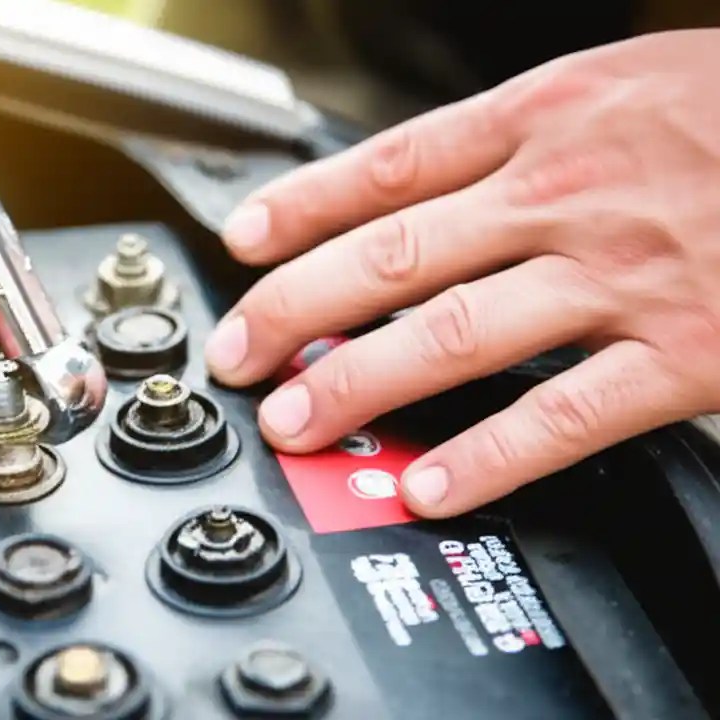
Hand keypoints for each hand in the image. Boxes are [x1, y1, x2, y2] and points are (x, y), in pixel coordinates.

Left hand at [205, 29, 719, 517]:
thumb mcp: (621, 87)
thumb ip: (517, 138)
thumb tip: (412, 189)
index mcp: (548, 118)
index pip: (390, 164)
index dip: (300, 207)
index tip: (240, 245)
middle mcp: (568, 193)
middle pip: (394, 254)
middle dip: (296, 308)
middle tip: (238, 354)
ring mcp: (623, 277)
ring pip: (455, 336)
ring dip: (360, 384)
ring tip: (297, 423)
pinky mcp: (684, 354)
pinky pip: (564, 415)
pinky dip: (489, 457)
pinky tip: (429, 486)